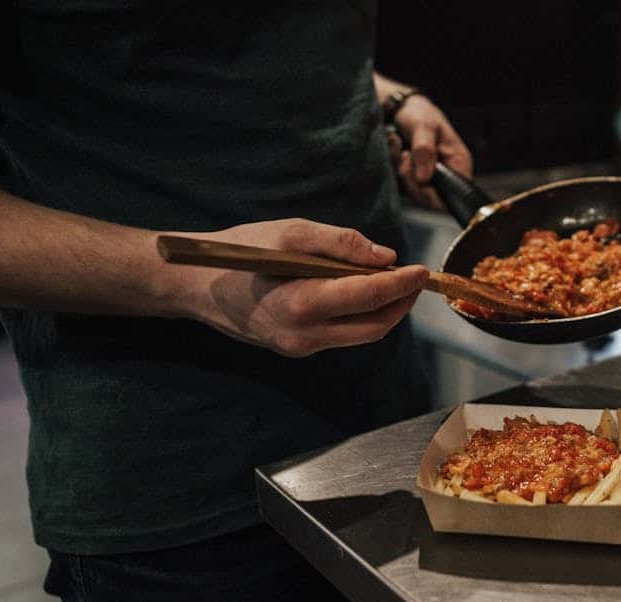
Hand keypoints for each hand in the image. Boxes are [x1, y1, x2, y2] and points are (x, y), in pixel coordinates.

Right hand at [173, 219, 427, 356]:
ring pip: (362, 334)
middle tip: (415, 277)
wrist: (197, 287)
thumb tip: (385, 257)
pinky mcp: (298, 349)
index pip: (369, 297)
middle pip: (375, 326)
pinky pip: (343, 334)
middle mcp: (304, 336)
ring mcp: (301, 348)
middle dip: (402, 302)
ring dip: (386, 310)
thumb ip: (341, 243)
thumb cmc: (241, 253)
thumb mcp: (290, 233)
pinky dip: (363, 315)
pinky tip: (365, 292)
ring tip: (396, 282)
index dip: (402, 284)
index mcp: (301, 304)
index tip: (423, 270)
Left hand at [388, 95, 472, 209]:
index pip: (455, 194)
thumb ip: (424, 150)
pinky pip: (400, 183)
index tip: (419, 180)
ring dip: (400, 169)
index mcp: (459, 163)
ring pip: (413, 191)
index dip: (435, 195)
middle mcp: (446, 174)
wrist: (400, 107)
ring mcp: (428, 178)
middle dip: (412, 178)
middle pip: (430, 198)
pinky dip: (393, 166)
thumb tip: (424, 179)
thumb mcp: (423, 126)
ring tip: (400, 145)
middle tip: (406, 154)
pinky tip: (395, 148)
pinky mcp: (412, 177)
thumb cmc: (419, 113)